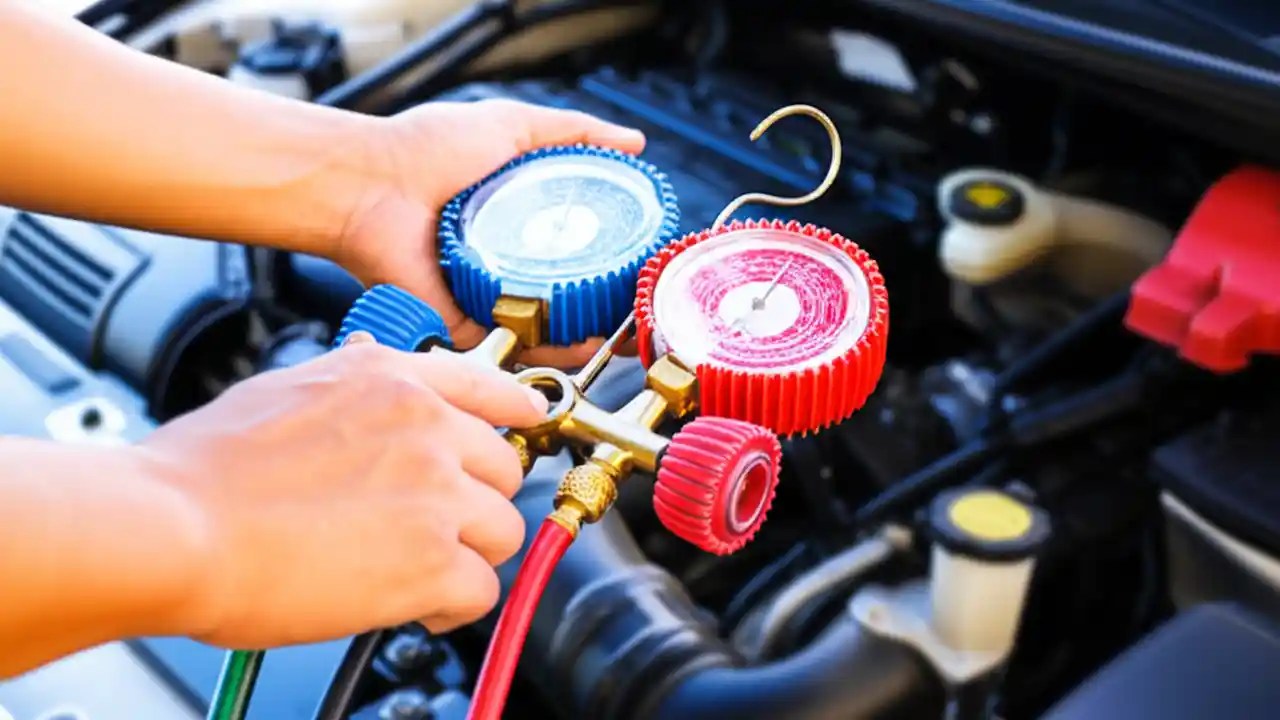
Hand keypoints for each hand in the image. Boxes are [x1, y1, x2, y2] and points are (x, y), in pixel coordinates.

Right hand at [137, 333, 548, 646]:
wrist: (170, 526)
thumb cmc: (204, 470)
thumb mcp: (286, 387)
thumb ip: (348, 379)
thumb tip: (371, 370)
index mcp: (390, 379)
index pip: (491, 386)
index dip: (518, 411)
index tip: (532, 423)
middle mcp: (425, 427)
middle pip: (505, 470)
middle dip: (476, 502)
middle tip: (437, 525)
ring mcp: (435, 493)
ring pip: (502, 532)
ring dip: (468, 556)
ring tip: (419, 571)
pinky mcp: (431, 561)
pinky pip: (481, 590)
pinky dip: (453, 606)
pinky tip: (417, 605)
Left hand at [334, 99, 645, 367]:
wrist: (365, 186)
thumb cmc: (422, 151)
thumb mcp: (510, 126)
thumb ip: (572, 133)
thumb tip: (633, 144)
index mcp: (518, 222)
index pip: (582, 248)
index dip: (619, 258)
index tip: (650, 264)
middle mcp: (507, 263)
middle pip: (573, 295)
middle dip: (613, 307)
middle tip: (646, 307)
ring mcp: (488, 298)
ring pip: (553, 328)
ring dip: (594, 334)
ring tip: (630, 332)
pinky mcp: (466, 327)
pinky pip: (517, 346)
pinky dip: (554, 352)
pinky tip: (589, 345)